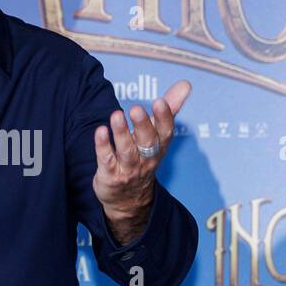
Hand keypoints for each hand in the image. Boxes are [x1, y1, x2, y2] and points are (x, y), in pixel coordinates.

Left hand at [92, 79, 190, 243]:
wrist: (128, 199)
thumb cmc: (143, 158)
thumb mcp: (158, 136)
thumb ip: (169, 109)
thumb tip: (185, 85)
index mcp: (159, 147)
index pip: (165, 132)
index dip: (164, 118)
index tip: (160, 101)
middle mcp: (146, 158)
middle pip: (148, 142)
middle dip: (143, 125)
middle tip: (137, 109)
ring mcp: (128, 168)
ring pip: (127, 151)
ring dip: (122, 133)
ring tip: (116, 115)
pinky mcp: (110, 175)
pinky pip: (106, 159)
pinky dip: (103, 146)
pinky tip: (100, 131)